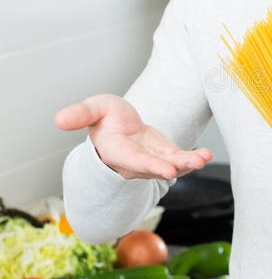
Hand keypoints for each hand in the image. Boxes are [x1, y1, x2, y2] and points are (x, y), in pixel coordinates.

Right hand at [54, 94, 211, 180]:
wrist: (118, 125)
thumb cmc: (105, 119)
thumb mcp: (93, 109)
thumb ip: (80, 114)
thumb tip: (57, 119)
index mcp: (117, 152)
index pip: (134, 161)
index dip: (150, 165)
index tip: (167, 168)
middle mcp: (136, 163)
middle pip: (156, 168)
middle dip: (173, 167)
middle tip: (191, 163)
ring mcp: (153, 161)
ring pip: (171, 166)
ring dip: (188, 164)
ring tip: (203, 158)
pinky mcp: (166, 156)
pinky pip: (180, 160)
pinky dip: (194, 158)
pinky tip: (206, 154)